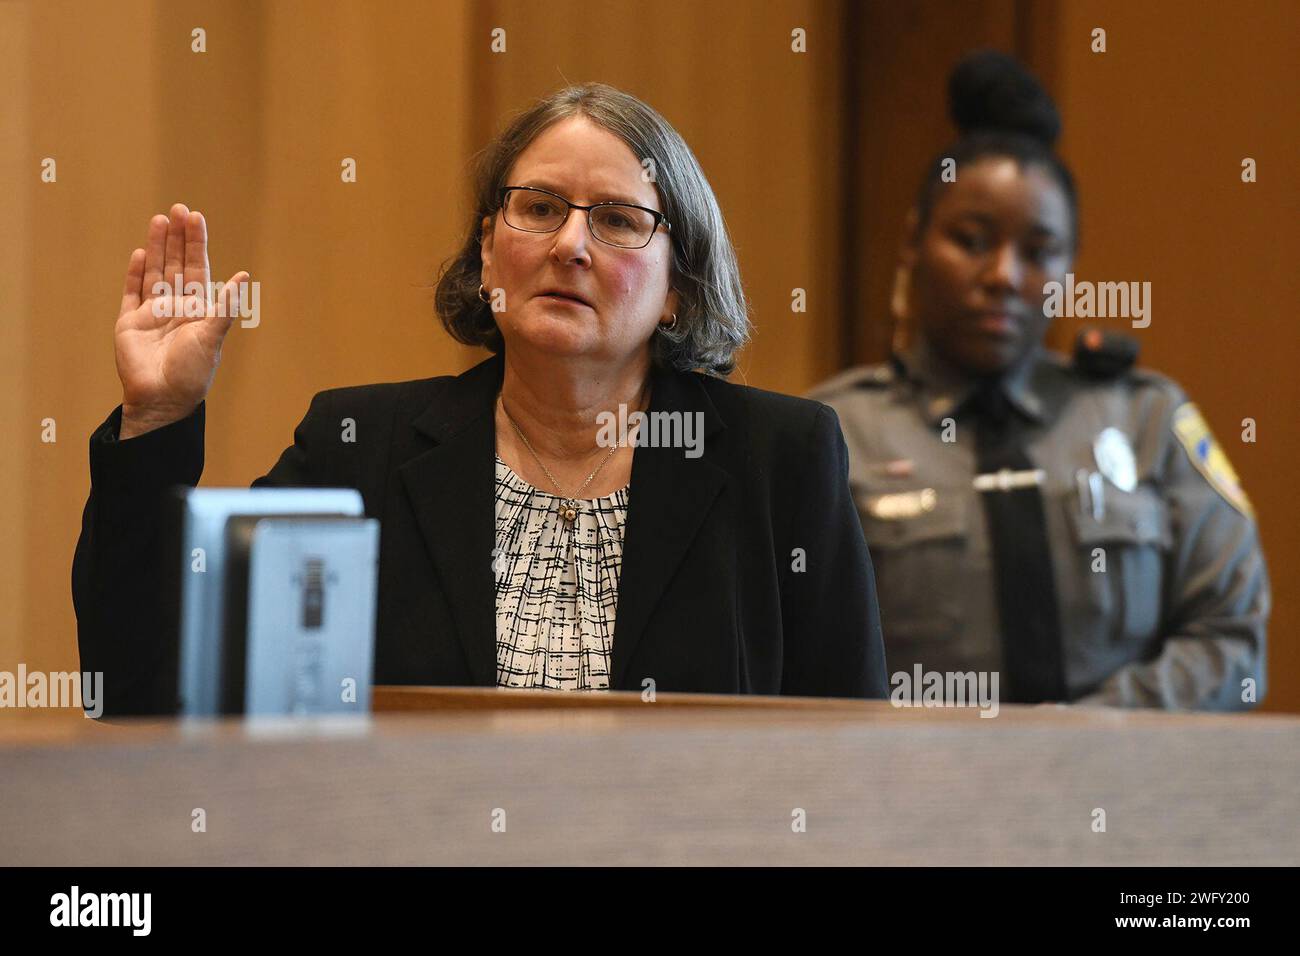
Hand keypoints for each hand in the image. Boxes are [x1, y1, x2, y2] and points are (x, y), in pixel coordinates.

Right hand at [114, 203, 248, 438]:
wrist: (162, 398)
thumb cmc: (193, 372)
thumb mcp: (213, 337)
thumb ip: (225, 306)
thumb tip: (243, 276)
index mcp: (198, 309)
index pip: (198, 268)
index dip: (197, 243)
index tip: (196, 218)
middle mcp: (176, 307)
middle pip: (176, 264)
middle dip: (178, 238)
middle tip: (179, 208)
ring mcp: (152, 314)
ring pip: (155, 272)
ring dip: (157, 247)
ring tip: (159, 220)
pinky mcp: (129, 323)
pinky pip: (132, 293)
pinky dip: (135, 273)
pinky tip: (141, 253)